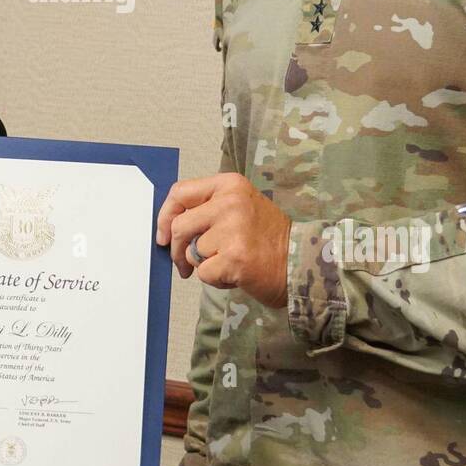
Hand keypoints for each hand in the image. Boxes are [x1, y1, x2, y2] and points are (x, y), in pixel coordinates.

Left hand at [154, 172, 290, 307]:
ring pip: (191, 251)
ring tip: (228, 263)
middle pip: (179, 226)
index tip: (162, 235)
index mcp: (230, 185)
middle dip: (176, 250)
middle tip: (183, 264)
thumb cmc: (267, 238)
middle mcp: (230, 202)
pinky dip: (216, 280)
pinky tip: (235, 274)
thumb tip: (167, 227)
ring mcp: (232, 230)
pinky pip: (204, 273)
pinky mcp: (234, 258)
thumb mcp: (240, 206)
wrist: (302, 262)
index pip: (180, 193)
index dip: (164, 216)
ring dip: (204, 264)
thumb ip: (207, 209)